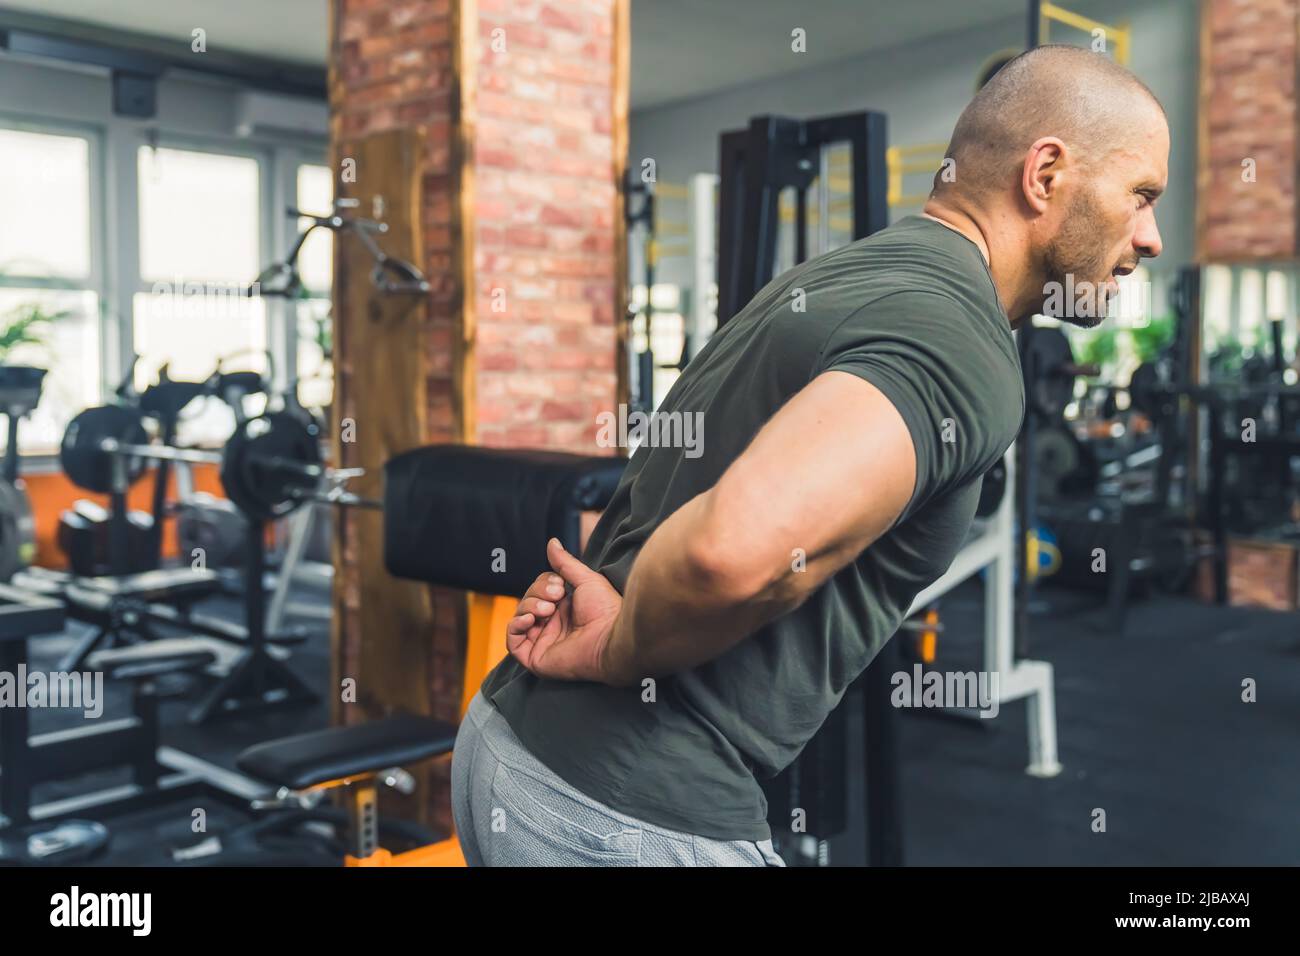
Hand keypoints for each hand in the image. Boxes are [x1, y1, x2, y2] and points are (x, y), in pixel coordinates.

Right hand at [506, 538, 624, 683]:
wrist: (612, 637)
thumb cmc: (606, 610)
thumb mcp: (584, 579)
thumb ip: (564, 562)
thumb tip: (552, 542)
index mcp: (564, 609)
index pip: (538, 590)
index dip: (543, 583)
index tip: (560, 585)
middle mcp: (553, 626)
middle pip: (527, 601)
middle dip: (537, 593)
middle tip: (556, 596)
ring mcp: (543, 642)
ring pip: (519, 618)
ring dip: (528, 607)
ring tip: (548, 610)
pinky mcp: (536, 658)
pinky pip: (512, 642)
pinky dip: (516, 625)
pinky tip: (530, 619)